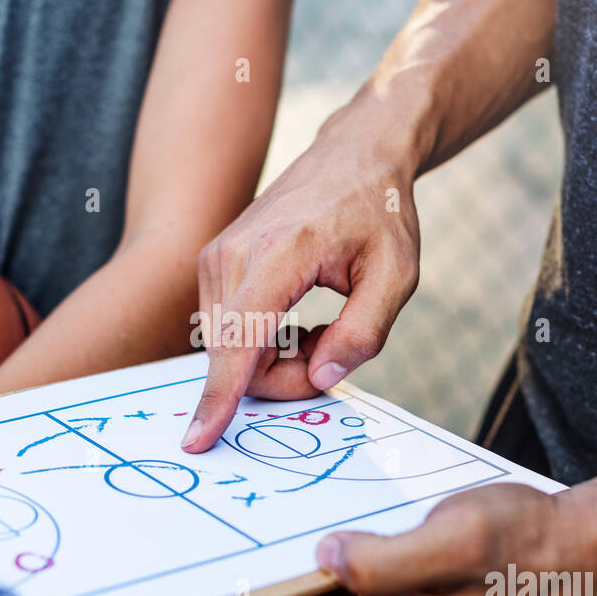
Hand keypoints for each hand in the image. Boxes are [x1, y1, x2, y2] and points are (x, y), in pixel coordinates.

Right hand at [182, 112, 420, 451]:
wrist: (353, 156)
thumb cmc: (379, 213)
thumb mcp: (397, 275)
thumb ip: (363, 333)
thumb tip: (320, 378)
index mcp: (280, 252)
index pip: (240, 339)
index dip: (220, 397)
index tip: (198, 439)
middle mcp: (234, 254)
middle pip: (236, 357)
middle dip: (285, 377)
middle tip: (333, 348)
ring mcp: (216, 257)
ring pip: (229, 350)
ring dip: (276, 360)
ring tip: (319, 325)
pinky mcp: (213, 264)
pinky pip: (228, 332)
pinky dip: (263, 343)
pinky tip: (296, 318)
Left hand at [230, 483, 596, 595]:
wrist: (583, 558)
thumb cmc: (526, 545)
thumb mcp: (453, 537)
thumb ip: (380, 557)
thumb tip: (320, 560)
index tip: (227, 560)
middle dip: (272, 595)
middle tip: (261, 536)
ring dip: (303, 592)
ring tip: (304, 538)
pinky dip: (331, 595)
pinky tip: (341, 554)